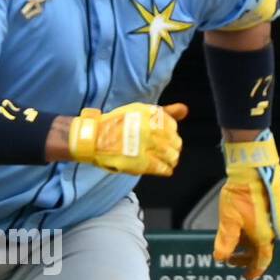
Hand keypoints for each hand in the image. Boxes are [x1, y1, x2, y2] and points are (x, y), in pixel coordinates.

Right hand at [68, 102, 187, 176]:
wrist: (94, 139)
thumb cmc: (116, 125)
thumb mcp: (140, 112)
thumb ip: (164, 112)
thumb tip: (185, 110)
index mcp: (150, 114)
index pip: (172, 125)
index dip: (171, 133)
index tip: (165, 137)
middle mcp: (149, 128)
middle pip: (174, 141)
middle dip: (173, 147)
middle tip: (167, 151)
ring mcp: (145, 146)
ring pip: (171, 155)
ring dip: (171, 159)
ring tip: (166, 161)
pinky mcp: (141, 162)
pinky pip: (161, 167)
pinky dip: (165, 169)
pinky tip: (164, 169)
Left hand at [214, 134, 279, 278]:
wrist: (254, 168)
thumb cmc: (240, 195)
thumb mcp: (228, 221)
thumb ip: (225, 242)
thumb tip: (219, 259)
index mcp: (265, 237)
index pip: (262, 261)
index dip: (254, 270)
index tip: (247, 277)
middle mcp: (274, 230)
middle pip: (261, 251)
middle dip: (246, 258)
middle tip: (232, 261)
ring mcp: (276, 218)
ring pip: (262, 238)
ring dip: (248, 245)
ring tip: (233, 245)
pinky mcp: (274, 207)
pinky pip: (264, 226)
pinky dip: (252, 232)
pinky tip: (241, 227)